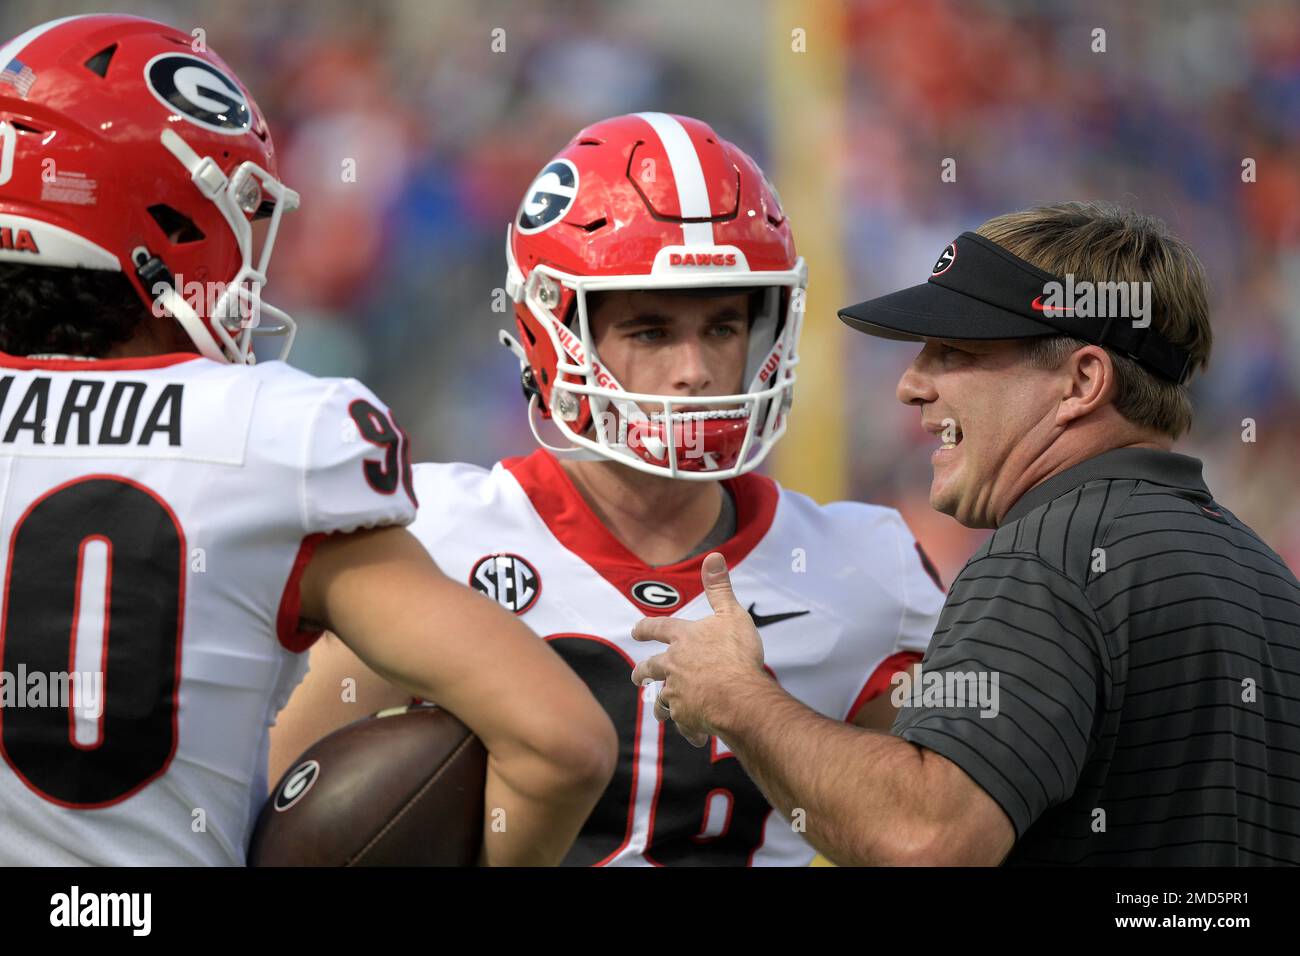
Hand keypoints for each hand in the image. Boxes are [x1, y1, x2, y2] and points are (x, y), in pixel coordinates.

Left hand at [630, 552, 767, 746]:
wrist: (736, 695)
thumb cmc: (735, 654)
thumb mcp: (731, 614)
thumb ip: (720, 587)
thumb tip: (713, 555)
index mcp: (683, 640)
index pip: (658, 628)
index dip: (646, 628)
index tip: (634, 630)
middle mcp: (674, 666)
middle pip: (651, 669)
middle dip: (642, 672)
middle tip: (636, 676)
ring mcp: (677, 693)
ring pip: (663, 700)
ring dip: (661, 706)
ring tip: (660, 713)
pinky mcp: (686, 717)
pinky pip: (685, 725)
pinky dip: (689, 730)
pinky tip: (694, 735)